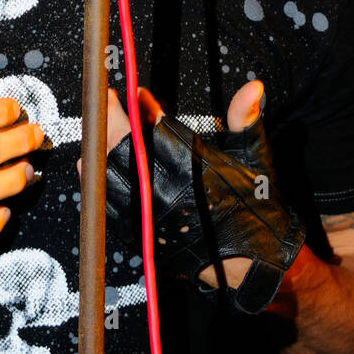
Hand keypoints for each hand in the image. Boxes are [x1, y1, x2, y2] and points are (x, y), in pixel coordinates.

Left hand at [102, 78, 305, 313]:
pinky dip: (98, 184)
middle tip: (107, 103)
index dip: (140, 107)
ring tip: (100, 134)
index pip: (154, 128)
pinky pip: (106, 207)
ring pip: (106, 177)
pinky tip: (101, 170)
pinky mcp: (141, 235)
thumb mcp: (253, 159)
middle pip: (121, 148)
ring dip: (99, 151)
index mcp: (192, 170)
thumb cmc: (254, 210)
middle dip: (109, 121)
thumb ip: (244, 119)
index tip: (135, 93)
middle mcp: (165, 192)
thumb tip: (252, 88)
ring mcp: (149, 215)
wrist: (254, 265)